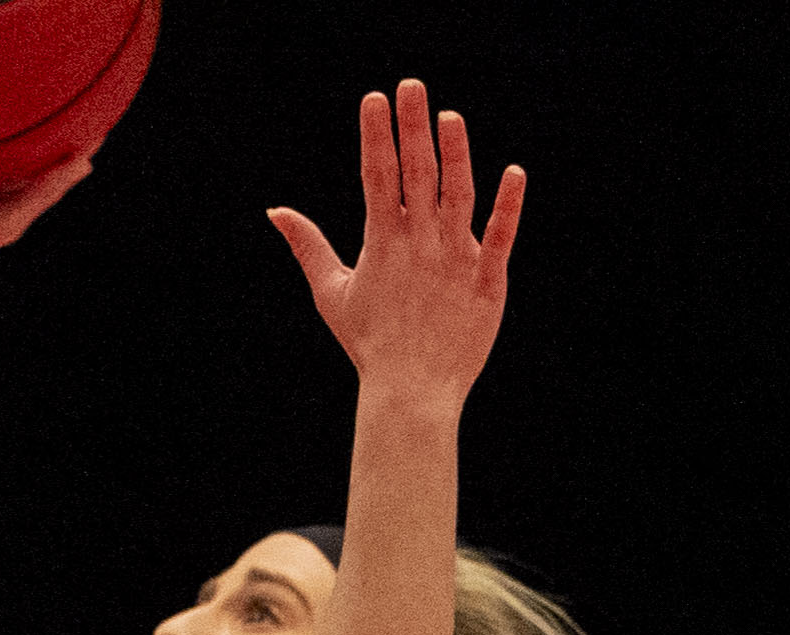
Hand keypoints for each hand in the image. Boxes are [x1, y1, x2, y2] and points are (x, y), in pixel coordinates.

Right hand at [268, 81, 523, 408]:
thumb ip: (308, 246)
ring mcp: (455, 262)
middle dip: (412, 128)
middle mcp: (419, 246)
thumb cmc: (370, 345)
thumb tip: (276, 211)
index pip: (377, 177)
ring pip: (458, 196)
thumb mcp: (332, 293)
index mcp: (382, 244)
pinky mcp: (487, 283)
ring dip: (455, 154)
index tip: (374, 98)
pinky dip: (507, 207)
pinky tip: (513, 172)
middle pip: (416, 175)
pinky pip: (500, 238)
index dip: (375, 135)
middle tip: (411, 85)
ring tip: (449, 116)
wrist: (410, 394)